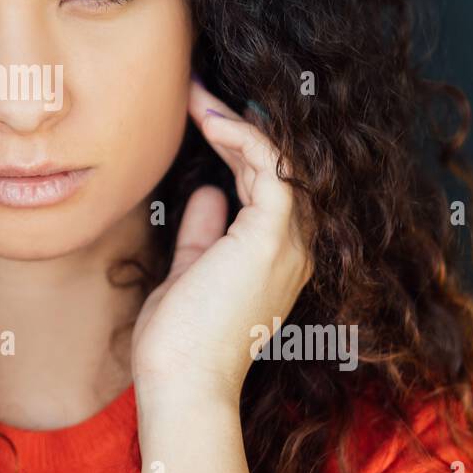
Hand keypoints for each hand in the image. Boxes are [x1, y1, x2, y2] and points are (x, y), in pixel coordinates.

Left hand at [131, 77, 313, 405]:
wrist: (180, 383)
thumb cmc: (179, 341)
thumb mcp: (190, 272)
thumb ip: (203, 232)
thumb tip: (207, 193)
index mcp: (275, 255)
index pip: (267, 181)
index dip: (236, 142)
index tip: (198, 112)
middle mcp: (293, 246)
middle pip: (277, 163)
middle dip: (236, 121)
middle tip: (196, 88)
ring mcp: (288, 242)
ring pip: (277, 158)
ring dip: (235, 121)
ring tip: (196, 94)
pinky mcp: (271, 238)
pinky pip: (272, 168)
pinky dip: (243, 137)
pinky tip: (210, 119)